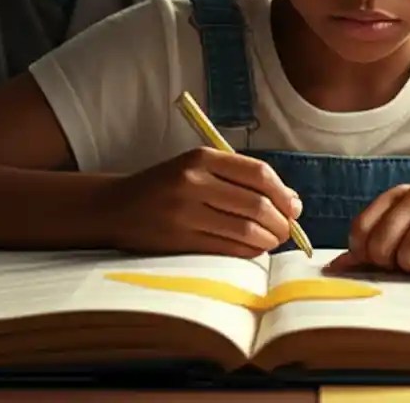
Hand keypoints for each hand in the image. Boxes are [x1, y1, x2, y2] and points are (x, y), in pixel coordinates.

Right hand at [101, 147, 301, 257]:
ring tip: (272, 241)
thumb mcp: (196, 169)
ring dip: (268, 239)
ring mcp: (185, 212)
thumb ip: (239, 179)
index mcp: (202, 158)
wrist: (115, 207)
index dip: (284, 193)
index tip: (294, 207)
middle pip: (257, 204)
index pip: (258, 174)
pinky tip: (252, 250)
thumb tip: (291, 200)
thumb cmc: (165, 186)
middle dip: (281, 222)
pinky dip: (248, 252)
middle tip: (286, 230)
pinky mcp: (179, 240)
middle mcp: (194, 182)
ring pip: (245, 230)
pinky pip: (227, 248)